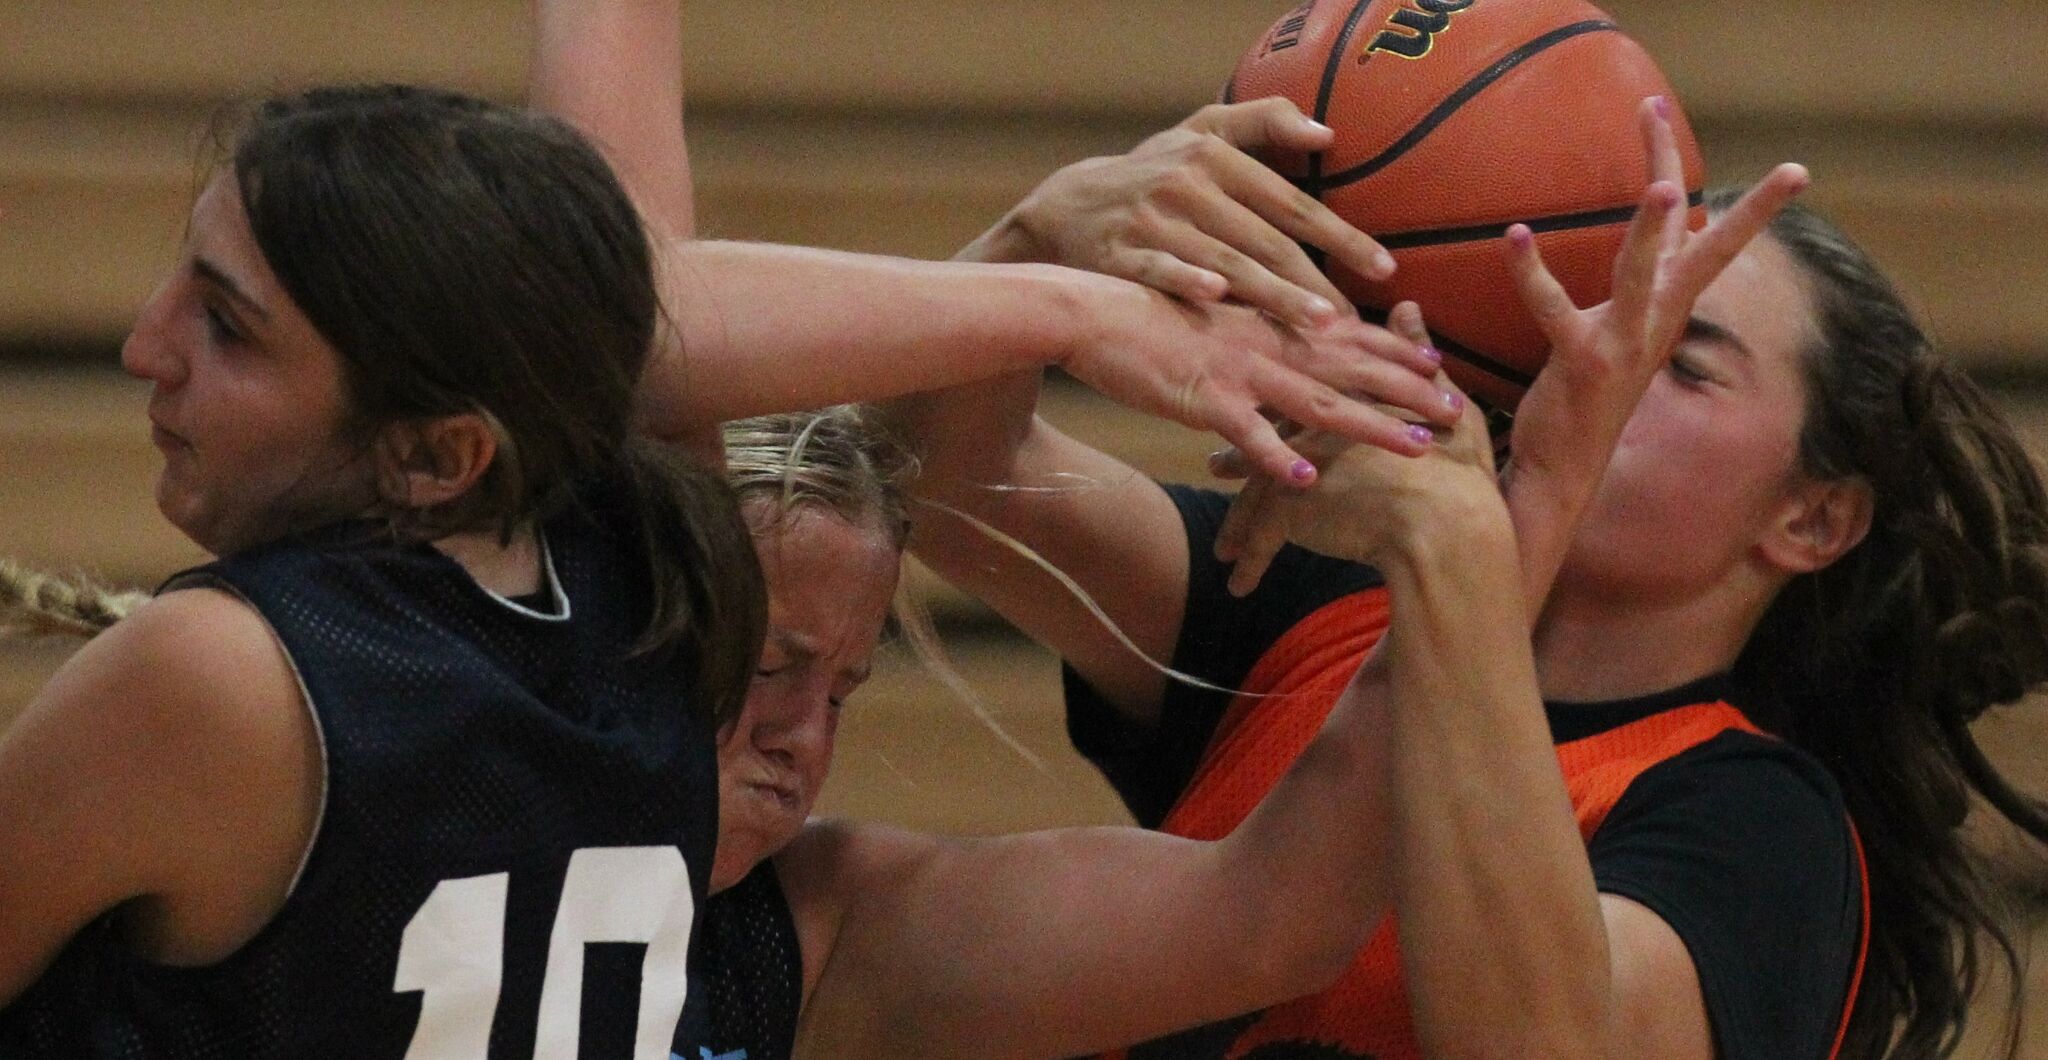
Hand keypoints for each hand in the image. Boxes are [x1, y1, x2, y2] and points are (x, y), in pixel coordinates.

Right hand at [967, 98, 1395, 329]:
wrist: (1066, 204)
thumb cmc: (1154, 174)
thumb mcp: (1202, 132)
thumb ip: (1264, 122)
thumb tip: (1326, 134)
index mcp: (1215, 157)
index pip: (1290, 203)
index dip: (1340, 235)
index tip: (1383, 267)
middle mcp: (1187, 185)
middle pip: (1264, 240)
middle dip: (1314, 279)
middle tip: (1356, 317)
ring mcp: (1152, 220)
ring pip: (1223, 261)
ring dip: (1272, 294)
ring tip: (1316, 325)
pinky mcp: (1120, 253)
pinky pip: (1159, 271)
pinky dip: (1186, 281)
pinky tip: (1216, 298)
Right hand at [1060, 276, 1462, 484]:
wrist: (1091, 311)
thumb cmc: (1149, 314)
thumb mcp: (1214, 315)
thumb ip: (1257, 327)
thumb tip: (1289, 341)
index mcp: (1271, 321)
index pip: (1348, 334)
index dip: (1397, 350)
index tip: (1442, 365)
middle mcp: (1267, 343)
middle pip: (1351, 368)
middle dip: (1408, 391)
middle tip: (1459, 412)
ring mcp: (1238, 373)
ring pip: (1316, 403)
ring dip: (1370, 426)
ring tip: (1417, 448)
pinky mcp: (1202, 399)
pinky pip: (1246, 436)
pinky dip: (1277, 459)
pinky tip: (1307, 482)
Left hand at [1210, 302, 1497, 595]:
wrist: (1446, 522)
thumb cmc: (1459, 471)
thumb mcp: (1444, 406)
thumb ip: (1416, 360)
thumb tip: (1406, 306)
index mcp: (1344, 400)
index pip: (1299, 400)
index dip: (1280, 410)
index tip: (1260, 414)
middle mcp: (1309, 429)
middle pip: (1262, 442)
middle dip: (1240, 457)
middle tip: (1215, 467)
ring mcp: (1293, 468)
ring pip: (1253, 496)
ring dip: (1239, 521)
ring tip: (1225, 544)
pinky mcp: (1285, 511)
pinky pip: (1257, 542)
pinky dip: (1248, 563)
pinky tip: (1238, 585)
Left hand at [1502, 97, 1809, 599]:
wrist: (1561, 474)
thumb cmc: (1580, 398)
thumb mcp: (1616, 332)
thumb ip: (1630, 291)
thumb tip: (1643, 250)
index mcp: (1664, 309)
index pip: (1692, 232)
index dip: (1699, 178)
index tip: (1706, 129)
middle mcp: (1657, 322)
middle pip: (1708, 250)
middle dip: (1755, 209)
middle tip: (1794, 167)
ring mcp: (1625, 343)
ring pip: (1644, 274)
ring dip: (1652, 231)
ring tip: (1661, 187)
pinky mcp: (1583, 362)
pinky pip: (1555, 309)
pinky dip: (1532, 272)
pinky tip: (1516, 235)